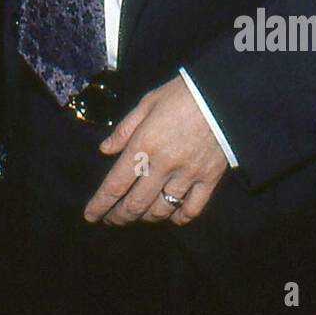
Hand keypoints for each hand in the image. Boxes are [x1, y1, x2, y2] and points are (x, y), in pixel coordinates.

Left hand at [83, 75, 228, 226]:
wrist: (224, 94)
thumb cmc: (182, 94)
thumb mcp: (147, 103)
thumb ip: (125, 129)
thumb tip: (105, 150)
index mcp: (144, 144)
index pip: (115, 184)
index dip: (101, 204)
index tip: (91, 216)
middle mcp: (163, 164)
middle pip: (136, 204)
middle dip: (119, 217)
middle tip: (111, 220)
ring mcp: (187, 175)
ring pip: (161, 210)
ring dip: (145, 218)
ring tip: (136, 217)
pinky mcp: (209, 179)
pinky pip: (192, 209)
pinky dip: (179, 218)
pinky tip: (170, 216)